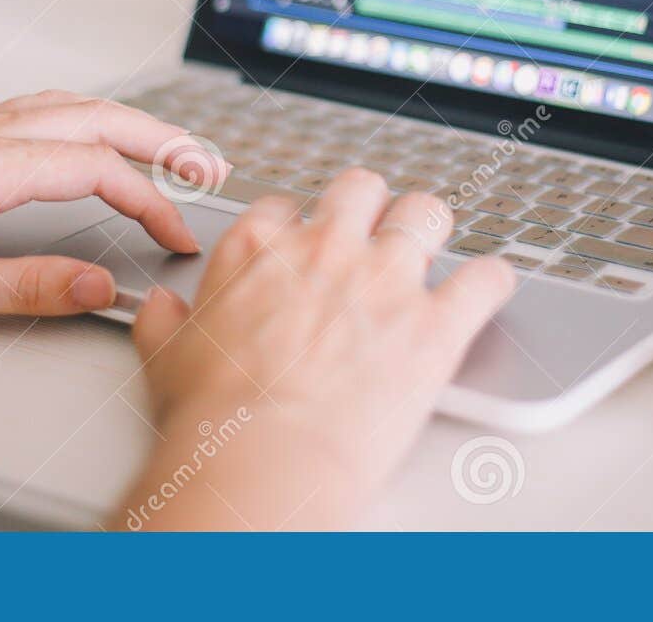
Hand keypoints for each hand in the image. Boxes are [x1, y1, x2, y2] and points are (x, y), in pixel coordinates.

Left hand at [0, 90, 228, 329]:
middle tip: (208, 166)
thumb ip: (30, 286)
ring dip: (124, 121)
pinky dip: (81, 117)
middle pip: (93, 118)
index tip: (175, 236)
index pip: (94, 168)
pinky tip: (87, 134)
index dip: (148, 202)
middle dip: (161, 140)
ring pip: (64, 105)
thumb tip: (99, 285)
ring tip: (166, 145)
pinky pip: (33, 109)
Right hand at [114, 169, 513, 530]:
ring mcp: (386, 282)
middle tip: (376, 235)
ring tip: (434, 247)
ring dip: (432, 228)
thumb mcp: (167, 358)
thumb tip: (159, 308)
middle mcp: (326, 250)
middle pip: (363, 188)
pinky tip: (489, 288)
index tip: (307, 246)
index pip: (287, 206)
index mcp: (260, 250)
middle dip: (372, 207)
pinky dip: (492, 282)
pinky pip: (485, 279)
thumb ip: (165, 320)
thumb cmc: (212, 420)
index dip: (301, 226)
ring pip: (428, 212)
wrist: (259, 463)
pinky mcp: (435, 325)